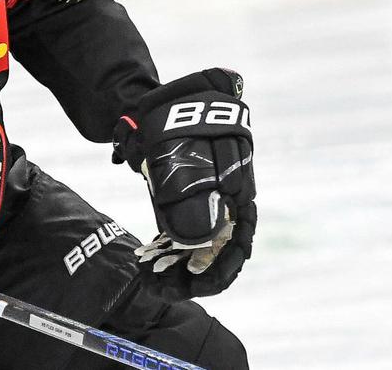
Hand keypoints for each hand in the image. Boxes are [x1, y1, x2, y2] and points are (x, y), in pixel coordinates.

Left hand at [112, 68, 255, 297]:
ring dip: (184, 268)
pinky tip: (153, 264)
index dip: (216, 270)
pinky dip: (176, 254)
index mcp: (239, 188)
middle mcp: (232, 199)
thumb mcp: (178, 159)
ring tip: (154, 281)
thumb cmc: (170, 126)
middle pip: (225, 250)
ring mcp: (214, 200)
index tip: (188, 285)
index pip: (238, 243)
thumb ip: (191, 198)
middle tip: (162, 288)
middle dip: (198, 276)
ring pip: (207, 247)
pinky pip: (192, 236)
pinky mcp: (195, 201)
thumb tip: (201, 242)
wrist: (157, 103)